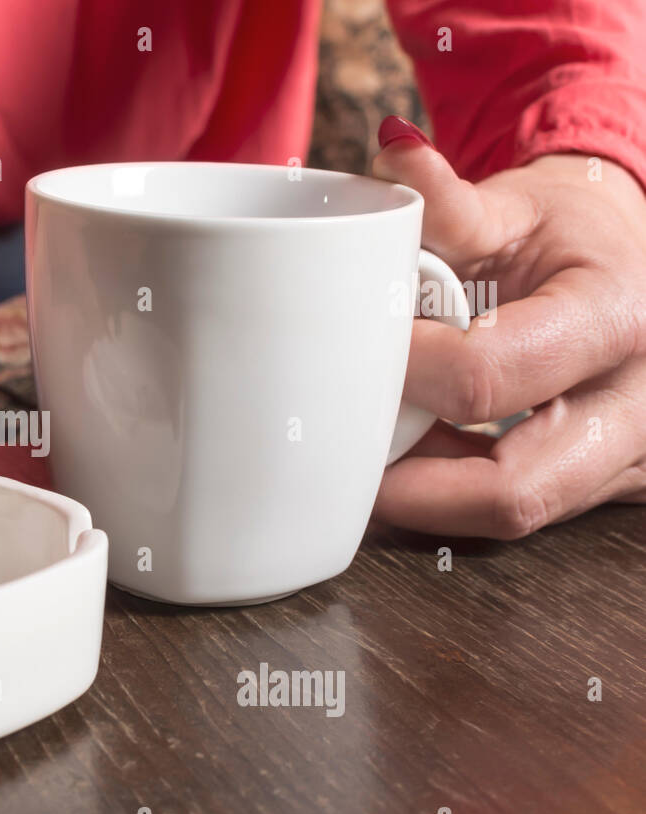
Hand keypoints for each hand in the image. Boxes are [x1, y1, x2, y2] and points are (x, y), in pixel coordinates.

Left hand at [371, 120, 645, 537]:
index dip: (404, 374)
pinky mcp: (601, 481)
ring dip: (428, 492)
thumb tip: (391, 152)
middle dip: (412, 481)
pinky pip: (518, 508)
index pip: (487, 377)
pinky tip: (412, 454)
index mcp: (617, 315)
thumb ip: (450, 199)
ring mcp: (628, 456)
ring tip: (375, 444)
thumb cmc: (567, 230)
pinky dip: (453, 490)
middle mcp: (640, 403)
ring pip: (512, 513)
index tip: (356, 353)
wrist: (630, 260)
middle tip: (345, 447)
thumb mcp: (518, 202)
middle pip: (512, 490)